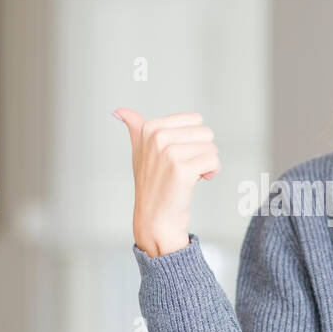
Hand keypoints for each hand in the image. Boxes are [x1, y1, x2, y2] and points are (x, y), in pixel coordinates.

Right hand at [113, 108, 220, 256]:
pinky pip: (214, 162)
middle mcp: (158, 137)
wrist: (155, 220)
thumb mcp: (139, 152)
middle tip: (185, 168)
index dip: (193, 139)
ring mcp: (169, 153)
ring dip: (207, 164)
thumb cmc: (151, 186)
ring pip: (211, 147)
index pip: (195, 119)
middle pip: (206, 132)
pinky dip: (212, 173)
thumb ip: (134, 128)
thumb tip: (118, 111)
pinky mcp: (182, 170)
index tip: (179, 155)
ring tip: (189, 176)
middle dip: (202, 151)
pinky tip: (197, 182)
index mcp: (150, 128)